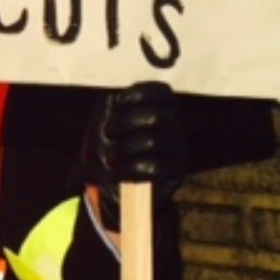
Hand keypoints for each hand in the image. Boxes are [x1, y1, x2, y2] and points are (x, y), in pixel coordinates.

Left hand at [84, 81, 184, 229]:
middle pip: (157, 117)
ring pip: (153, 142)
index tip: (116, 104)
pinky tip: (115, 174)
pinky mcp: (174, 175)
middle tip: (109, 133)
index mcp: (159, 111)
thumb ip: (110, 106)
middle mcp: (173, 129)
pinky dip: (127, 171)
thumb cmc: (107, 149)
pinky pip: (154, 168)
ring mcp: (176, 152)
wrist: (110, 188)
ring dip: (123, 150)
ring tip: (111, 158)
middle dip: (125, 123)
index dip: (138, 94)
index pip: (163, 92)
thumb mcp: (103, 123)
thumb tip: (115, 100)